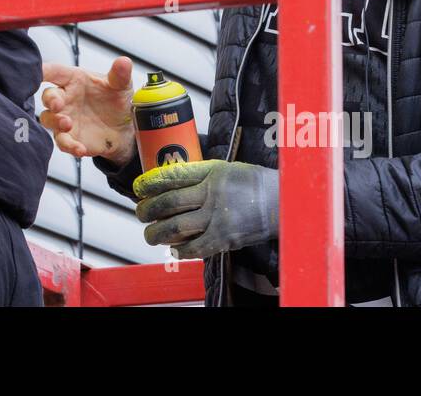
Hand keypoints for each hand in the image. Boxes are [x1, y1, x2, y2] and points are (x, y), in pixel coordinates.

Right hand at [39, 56, 134, 164]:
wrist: (124, 128)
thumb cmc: (115, 101)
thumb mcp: (121, 85)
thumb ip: (119, 74)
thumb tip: (124, 62)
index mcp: (74, 80)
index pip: (54, 71)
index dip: (43, 71)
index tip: (37, 72)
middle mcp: (65, 98)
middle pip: (47, 96)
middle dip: (50, 100)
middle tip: (58, 104)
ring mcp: (64, 118)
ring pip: (48, 119)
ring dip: (55, 122)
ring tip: (67, 124)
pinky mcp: (69, 138)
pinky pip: (62, 142)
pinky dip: (69, 146)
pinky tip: (79, 148)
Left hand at [133, 159, 278, 258]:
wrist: (282, 202)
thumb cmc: (254, 183)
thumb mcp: (226, 169)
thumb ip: (201, 175)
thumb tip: (172, 181)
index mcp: (211, 172)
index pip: (172, 176)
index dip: (150, 184)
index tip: (138, 189)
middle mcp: (211, 193)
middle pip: (168, 202)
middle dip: (148, 210)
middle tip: (140, 213)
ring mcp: (217, 217)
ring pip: (176, 227)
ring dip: (157, 233)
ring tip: (150, 235)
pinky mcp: (224, 238)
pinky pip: (195, 247)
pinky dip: (180, 250)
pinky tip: (174, 249)